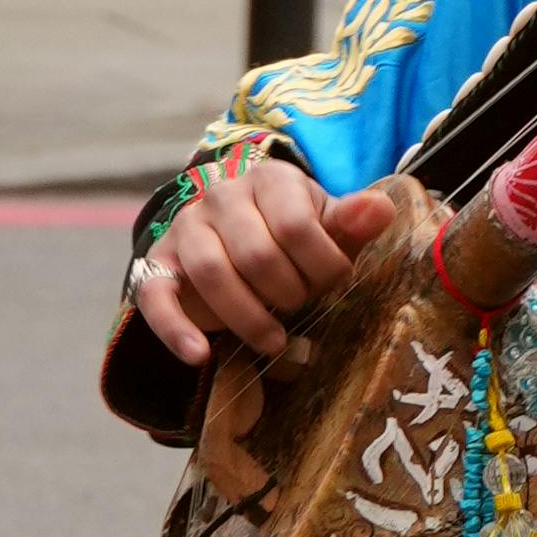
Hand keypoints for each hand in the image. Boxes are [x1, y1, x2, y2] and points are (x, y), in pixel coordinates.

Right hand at [129, 154, 397, 372]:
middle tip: (302, 308)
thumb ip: (351, 223)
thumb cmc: (292, 237)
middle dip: (288, 294)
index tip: (333, 283)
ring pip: (212, 273)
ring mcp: (187, 227)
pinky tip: (200, 355)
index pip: (297, 226)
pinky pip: (156, 295)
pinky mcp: (158, 263)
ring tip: (274, 342)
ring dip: (248, 318)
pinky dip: (176, 329)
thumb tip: (380, 210)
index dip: (322, 267)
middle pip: (256, 254)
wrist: (233, 235)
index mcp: (271, 181)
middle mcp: (222, 196)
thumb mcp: (326, 227)